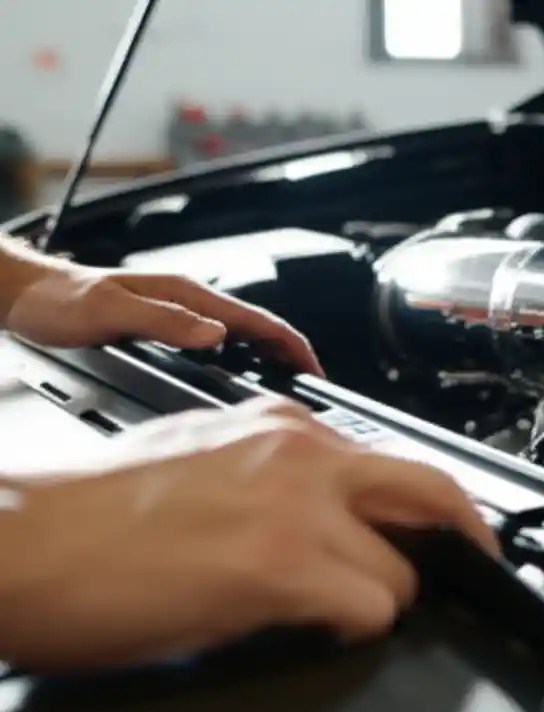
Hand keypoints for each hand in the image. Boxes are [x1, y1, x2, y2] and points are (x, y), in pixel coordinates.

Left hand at [0, 241, 321, 374]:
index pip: (256, 319)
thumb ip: (164, 322)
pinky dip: (241, 359)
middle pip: (256, 327)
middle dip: (290, 352)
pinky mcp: (165, 328)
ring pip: (239, 336)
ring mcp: (178, 314)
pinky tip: (239, 375)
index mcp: (184, 295)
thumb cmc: (57, 301)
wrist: (24, 296)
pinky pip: (217, 344)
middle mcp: (187, 301)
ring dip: (269, 356)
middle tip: (312, 383)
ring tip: (287, 381)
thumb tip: (216, 334)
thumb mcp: (109, 312)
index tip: (313, 369)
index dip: (290, 345)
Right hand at [0, 397, 498, 670]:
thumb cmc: (91, 510)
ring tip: (337, 609)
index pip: (395, 461)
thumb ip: (275, 472)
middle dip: (466, 536)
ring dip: (381, 597)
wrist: (24, 537)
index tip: (441, 530)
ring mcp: (296, 510)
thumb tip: (322, 509)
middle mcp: (302, 456)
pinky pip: (371, 607)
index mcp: (282, 427)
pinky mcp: (281, 567)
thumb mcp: (201, 457)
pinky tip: (313, 624)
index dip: (427, 506)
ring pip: (402, 567)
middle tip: (476, 564)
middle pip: (434, 491)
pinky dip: (356, 625)